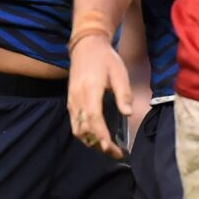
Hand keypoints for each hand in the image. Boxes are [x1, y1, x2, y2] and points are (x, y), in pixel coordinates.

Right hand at [68, 35, 131, 159]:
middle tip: (115, 153)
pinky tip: (97, 137)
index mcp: (90, 90)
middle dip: (98, 144)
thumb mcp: (119, 73)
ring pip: (77, 129)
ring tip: (107, 149)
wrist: (86, 46)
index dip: (101, 135)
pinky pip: (75, 123)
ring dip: (90, 142)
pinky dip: (85, 134)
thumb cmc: (105, 59)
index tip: (110, 148)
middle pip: (83, 129)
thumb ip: (123, 94)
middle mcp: (77, 97)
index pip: (93, 118)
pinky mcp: (71, 101)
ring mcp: (72, 100)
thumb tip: (128, 113)